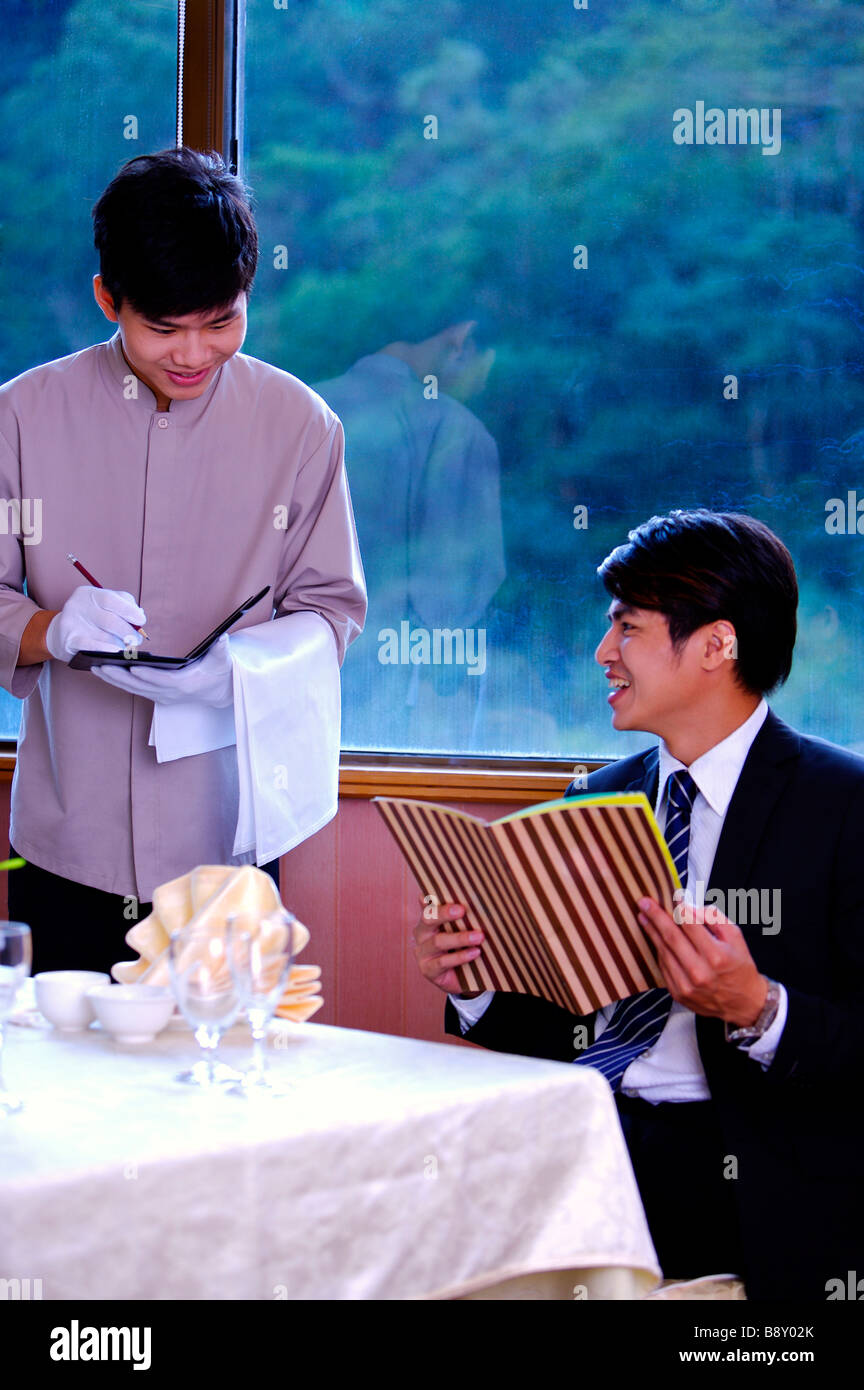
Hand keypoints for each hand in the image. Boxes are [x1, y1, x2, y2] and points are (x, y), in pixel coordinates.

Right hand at [46, 585, 145, 660]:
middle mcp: (78, 606)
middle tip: (137, 640)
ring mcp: (71, 623)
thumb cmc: (90, 618)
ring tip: (127, 647)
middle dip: (129, 632)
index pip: (112, 599)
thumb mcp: (103, 605)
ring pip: (105, 636)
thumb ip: (123, 605)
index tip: (141, 620)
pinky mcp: (69, 641)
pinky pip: (92, 646)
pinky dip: (107, 649)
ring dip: (121, 644)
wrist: (58, 633)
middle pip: (111, 620)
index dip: (130, 611)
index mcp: (89, 594)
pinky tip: (116, 651)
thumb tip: (139, 614)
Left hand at [91, 634, 233, 707]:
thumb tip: (223, 638)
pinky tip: (104, 670)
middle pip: (140, 687)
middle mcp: (168, 694)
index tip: (133, 668)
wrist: (218, 691)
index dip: (148, 676)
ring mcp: (160, 696)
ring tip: (94, 667)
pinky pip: (133, 688)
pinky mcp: (155, 694)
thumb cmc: (219, 673)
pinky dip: (117, 680)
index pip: (163, 682)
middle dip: (119, 677)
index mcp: (184, 685)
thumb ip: (222, 650)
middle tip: (100, 666)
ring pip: (132, 689)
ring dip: (113, 679)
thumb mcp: (223, 661)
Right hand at [412, 897, 483, 995]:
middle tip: (462, 910)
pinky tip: (475, 952)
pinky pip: (443, 961)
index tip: (443, 891)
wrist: (467, 977)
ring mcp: (422, 952)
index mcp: (429, 919)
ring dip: (460, 938)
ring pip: (438, 941)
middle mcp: (422, 933)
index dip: (431, 896)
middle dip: (444, 913)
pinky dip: (460, 956)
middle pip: (428, 919)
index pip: (427, 904)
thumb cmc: (466, 946)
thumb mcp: (466, 929)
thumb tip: (480, 898)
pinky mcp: (427, 970)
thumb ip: (465, 916)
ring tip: (479, 937)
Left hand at [637, 896, 767, 1026]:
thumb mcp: (736, 938)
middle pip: (671, 937)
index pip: (690, 925)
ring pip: (664, 952)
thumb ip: (714, 918)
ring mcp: (686, 985)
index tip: (669, 897)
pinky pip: (663, 967)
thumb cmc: (739, 967)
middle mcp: (699, 972)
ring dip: (652, 932)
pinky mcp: (678, 993)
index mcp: (716, 955)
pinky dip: (659, 951)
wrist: (743, 1003)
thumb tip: (690, 907)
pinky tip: (656, 939)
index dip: (678, 908)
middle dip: (655, 917)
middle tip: (644, 903)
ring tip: (644, 917)